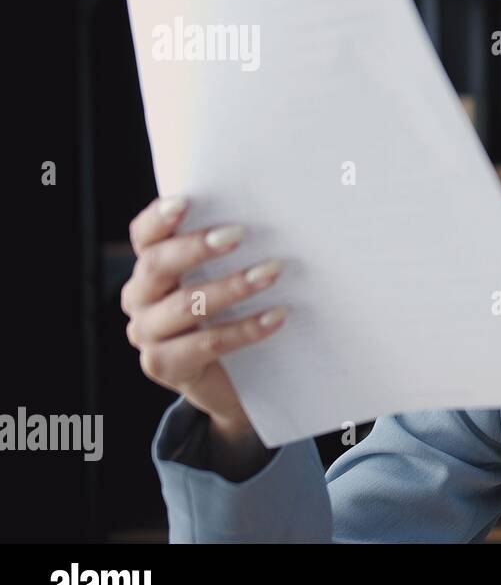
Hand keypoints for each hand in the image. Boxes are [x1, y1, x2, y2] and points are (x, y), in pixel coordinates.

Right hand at [122, 196, 285, 473]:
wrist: (234, 383)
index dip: (158, 218)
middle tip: (239, 234)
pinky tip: (277, 316)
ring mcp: (146, 335)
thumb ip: (230, 252)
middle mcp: (139, 299)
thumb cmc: (234, 314)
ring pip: (184, 305)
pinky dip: (245, 329)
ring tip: (273, 272)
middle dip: (198, 247)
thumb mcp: (226, 278)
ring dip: (232, 287)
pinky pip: (206, 344)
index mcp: (150, 269)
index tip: (186, 202)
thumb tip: (273, 213)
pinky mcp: (164, 366)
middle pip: (156, 266)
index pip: (143, 237)